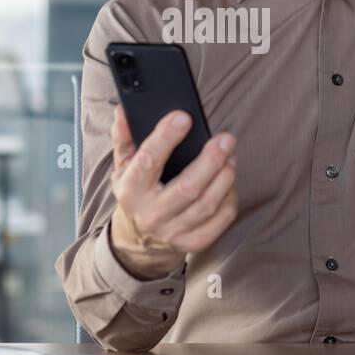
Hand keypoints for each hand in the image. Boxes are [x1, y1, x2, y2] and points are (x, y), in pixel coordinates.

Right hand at [108, 105, 237, 279]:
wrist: (139, 238)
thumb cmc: (136, 192)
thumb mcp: (123, 166)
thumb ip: (124, 137)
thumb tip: (123, 111)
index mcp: (130, 191)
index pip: (148, 161)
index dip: (166, 137)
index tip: (184, 117)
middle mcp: (151, 214)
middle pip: (188, 187)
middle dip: (211, 160)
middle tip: (226, 138)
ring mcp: (173, 232)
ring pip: (208, 204)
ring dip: (225, 176)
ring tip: (231, 155)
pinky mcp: (193, 242)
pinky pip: (220, 219)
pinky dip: (230, 197)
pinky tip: (229, 180)